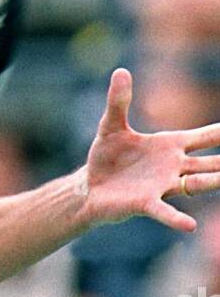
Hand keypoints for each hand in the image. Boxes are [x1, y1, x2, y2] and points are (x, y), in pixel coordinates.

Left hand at [80, 68, 219, 232]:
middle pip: (210, 163)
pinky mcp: (145, 203)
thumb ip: (119, 101)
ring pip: (196, 184)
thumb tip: (121, 71)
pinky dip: (176, 218)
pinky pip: (164, 212)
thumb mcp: (111, 125)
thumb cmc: (105, 157)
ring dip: (214, 181)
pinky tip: (190, 226)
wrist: (89, 187)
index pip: (206, 137)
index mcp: (171, 145)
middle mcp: (173, 167)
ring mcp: (162, 186)